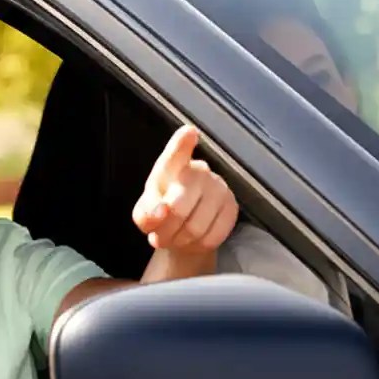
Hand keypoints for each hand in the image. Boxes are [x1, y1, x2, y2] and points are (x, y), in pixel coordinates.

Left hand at [132, 126, 238, 254]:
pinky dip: (197, 246)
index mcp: (172, 166)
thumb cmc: (162, 211)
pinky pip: (213, 236)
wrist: (184, 226)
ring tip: (174, 239)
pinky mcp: (232, 207)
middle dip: (165, 231)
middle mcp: (199, 171)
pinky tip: (192, 241)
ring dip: (180, 241)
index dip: (182, 143)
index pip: (177, 152)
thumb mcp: (145, 213)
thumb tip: (161, 212)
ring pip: (196, 227)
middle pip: (178, 208)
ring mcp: (219, 187)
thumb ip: (145, 213)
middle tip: (158, 238)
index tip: (189, 133)